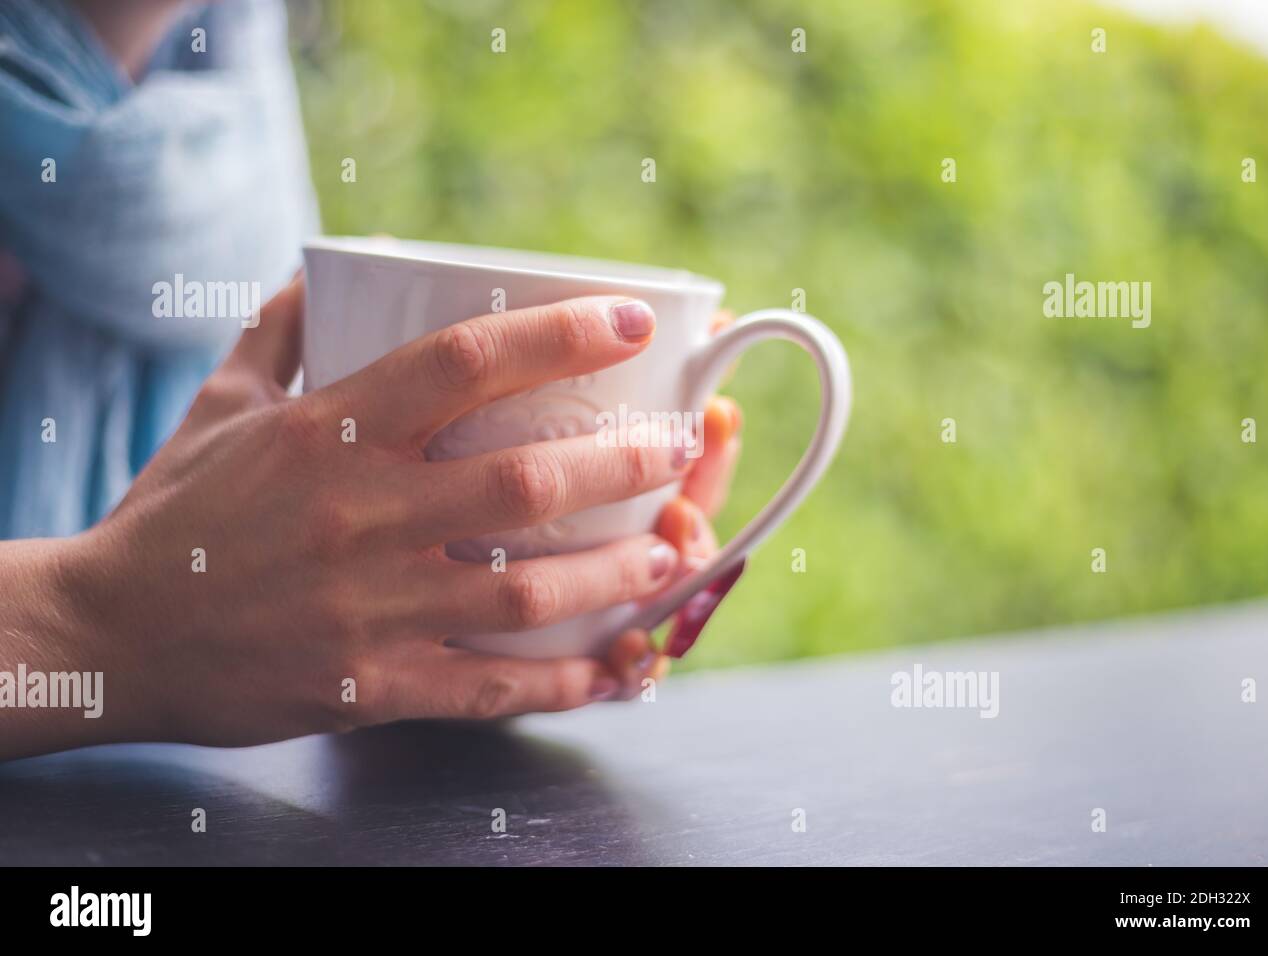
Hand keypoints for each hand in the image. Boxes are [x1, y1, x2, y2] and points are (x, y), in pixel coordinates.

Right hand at [45, 278, 708, 748]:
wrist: (107, 635)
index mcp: (329, 432)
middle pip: (523, 481)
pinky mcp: (370, 685)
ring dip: (617, 571)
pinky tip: (618, 668)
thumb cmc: (174, 513)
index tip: (630, 321)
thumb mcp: (221, 405)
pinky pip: (489, 688)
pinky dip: (565, 682)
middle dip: (624, 461)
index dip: (560, 334)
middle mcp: (359, 515)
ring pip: (527, 592)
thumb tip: (313, 269)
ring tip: (673, 548)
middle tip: (680, 443)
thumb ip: (278, 331)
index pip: (463, 361)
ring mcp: (369, 608)